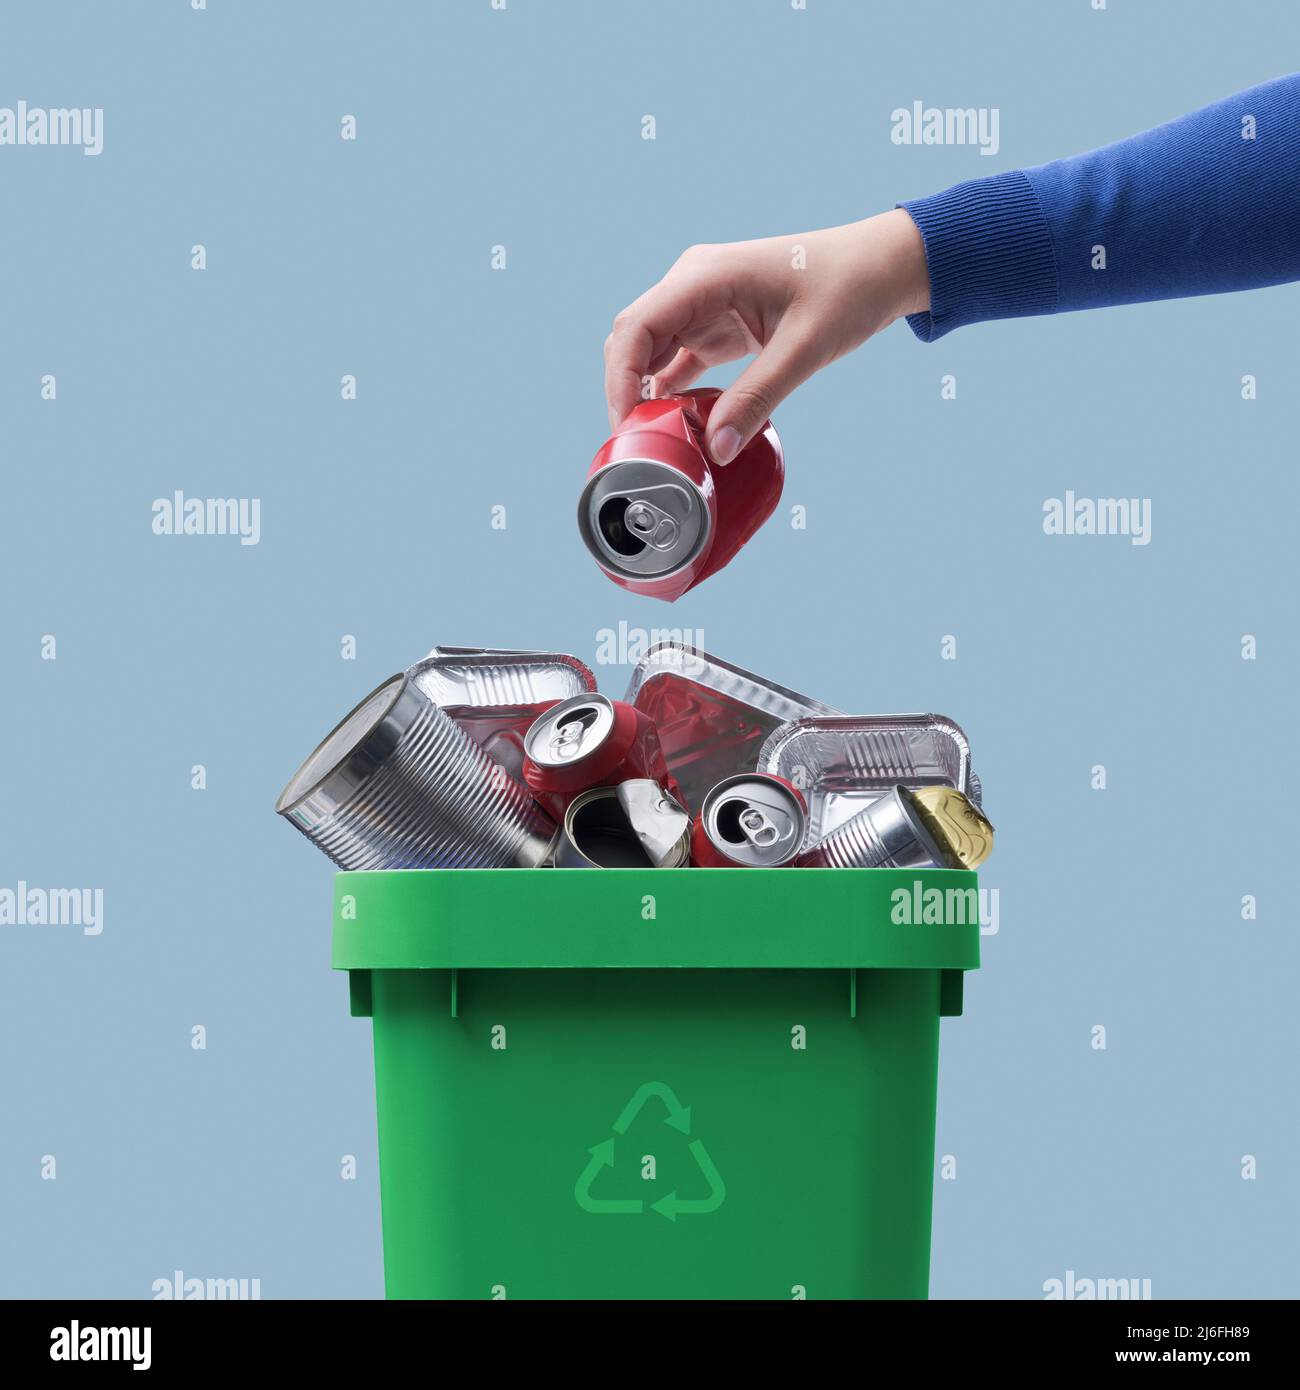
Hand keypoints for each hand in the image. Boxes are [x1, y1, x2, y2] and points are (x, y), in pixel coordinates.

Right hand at [603, 209, 929, 463]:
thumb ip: (758, 399)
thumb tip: (717, 451)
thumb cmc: (847, 289)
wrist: (878, 267)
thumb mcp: (804, 349)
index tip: (624, 425)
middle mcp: (693, 285)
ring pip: (649, 352)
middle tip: (636, 446)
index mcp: (705, 276)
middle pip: (633, 341)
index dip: (620, 379)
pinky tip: (677, 425)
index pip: (636, 328)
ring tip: (655, 443)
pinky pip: (675, 361)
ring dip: (645, 395)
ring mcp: (701, 305)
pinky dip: (670, 393)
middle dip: (625, 393)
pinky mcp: (715, 324)